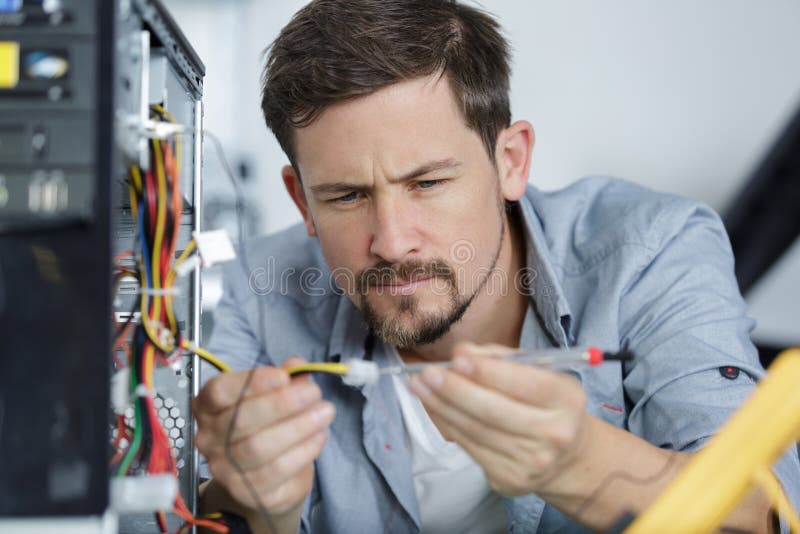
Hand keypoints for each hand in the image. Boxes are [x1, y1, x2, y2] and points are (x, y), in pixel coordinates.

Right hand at [194, 357, 334, 523]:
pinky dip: (304, 450)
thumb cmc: (266, 427)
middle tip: (314, 393)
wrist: (267, 478)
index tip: (283, 376)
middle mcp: (209, 438)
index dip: (252, 382)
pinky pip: (277, 471)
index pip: (219, 392)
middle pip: (241, 419)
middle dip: (283, 403)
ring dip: (299, 426)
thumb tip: (297, 365)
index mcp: (208, 407)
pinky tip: (319, 436)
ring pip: (260, 447)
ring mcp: (225, 469)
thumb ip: (283, 378)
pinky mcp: (247, 492)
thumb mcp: (272, 396)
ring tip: (325, 412)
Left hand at [407, 342, 589, 495]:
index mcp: (567, 399)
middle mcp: (555, 434)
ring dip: (441, 406)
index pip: (525, 384)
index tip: (458, 358)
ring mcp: (533, 461)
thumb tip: (461, 352)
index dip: (488, 372)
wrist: (566, 458)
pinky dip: (446, 423)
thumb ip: (500, 358)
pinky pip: (470, 447)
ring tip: (418, 385)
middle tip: (427, 372)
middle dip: (455, 390)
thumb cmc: (543, 403)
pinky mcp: (510, 479)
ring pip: (476, 430)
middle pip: (495, 411)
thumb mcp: (537, 373)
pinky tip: (431, 406)